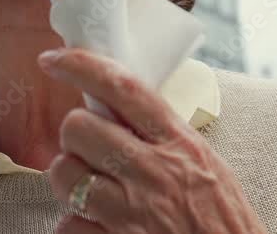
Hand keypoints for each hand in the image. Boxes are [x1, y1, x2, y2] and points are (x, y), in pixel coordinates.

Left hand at [38, 48, 266, 233]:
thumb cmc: (222, 221)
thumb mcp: (204, 164)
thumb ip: (162, 135)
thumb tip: (116, 106)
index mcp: (179, 143)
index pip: (124, 87)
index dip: (82, 65)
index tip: (54, 59)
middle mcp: (155, 172)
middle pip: (79, 127)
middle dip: (74, 138)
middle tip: (89, 152)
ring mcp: (135, 211)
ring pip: (65, 173)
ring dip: (68, 181)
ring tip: (90, 190)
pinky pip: (67, 224)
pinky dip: (74, 225)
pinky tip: (95, 226)